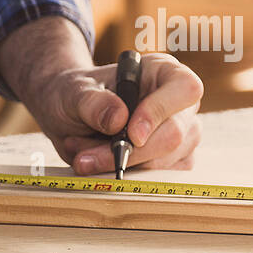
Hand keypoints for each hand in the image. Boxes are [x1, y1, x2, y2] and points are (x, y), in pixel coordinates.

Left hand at [0, 17, 202, 174]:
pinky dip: (125, 178)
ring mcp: (181, 135)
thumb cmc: (76, 93)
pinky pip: (159, 179)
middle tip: (87, 158)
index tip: (130, 133)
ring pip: (165, 162)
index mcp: (163, 72)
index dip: (159, 112)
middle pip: (175, 134)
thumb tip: (119, 119)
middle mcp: (178, 104)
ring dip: (120, 166)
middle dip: (129, 153)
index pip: (184, 89)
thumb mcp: (73, 91)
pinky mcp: (173, 161)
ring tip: (84, 154)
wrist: (68, 115)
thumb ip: (93, 102)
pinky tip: (100, 165)